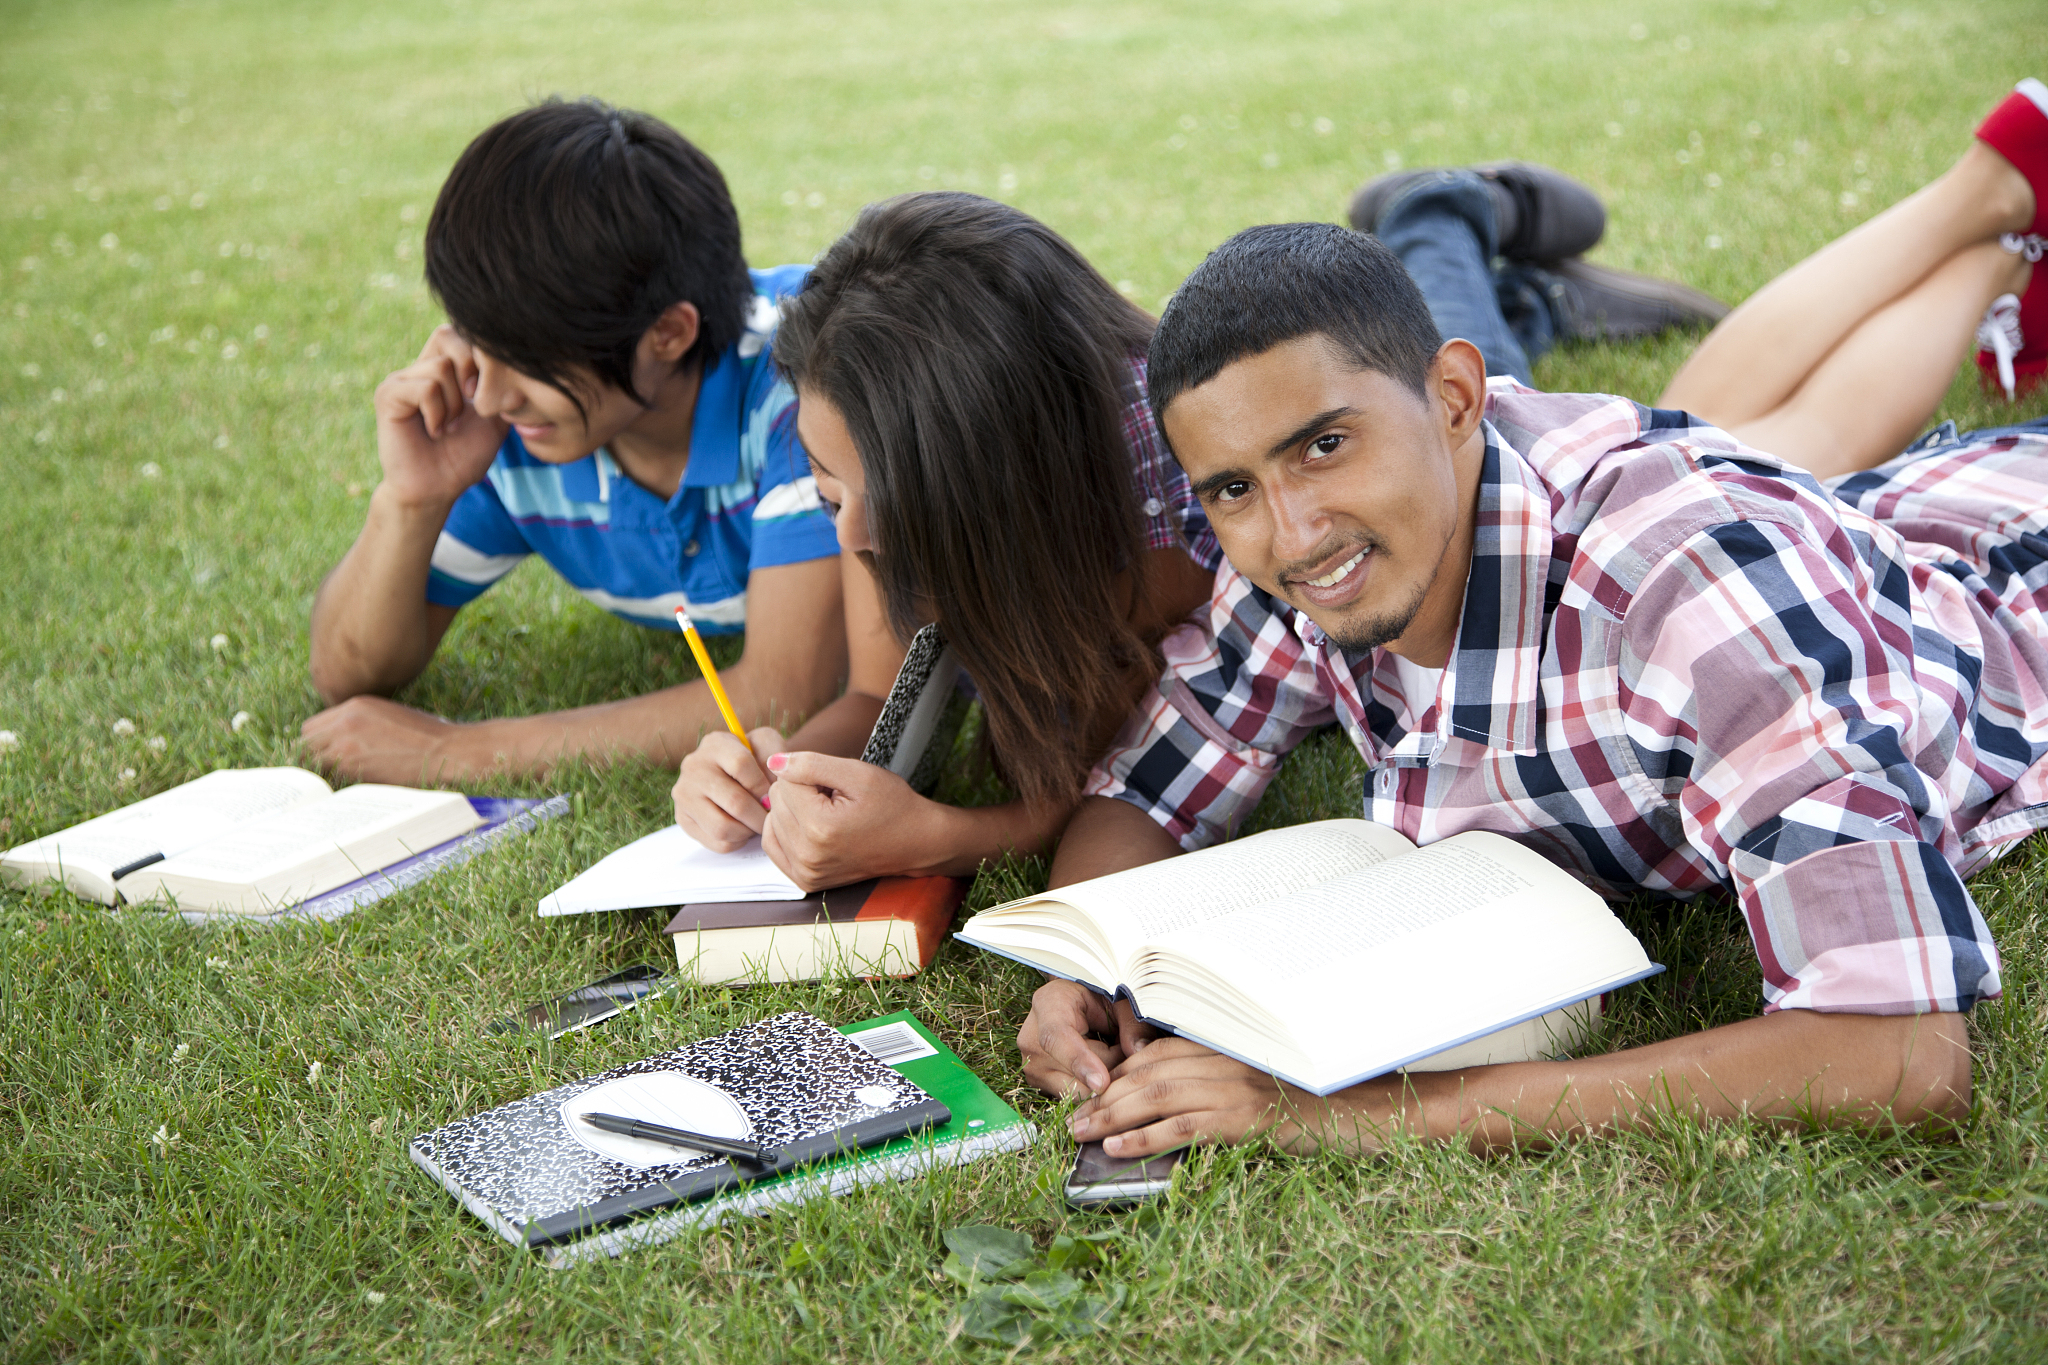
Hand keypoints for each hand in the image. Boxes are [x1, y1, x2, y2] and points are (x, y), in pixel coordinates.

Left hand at [301, 695, 492, 783]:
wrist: (446, 750)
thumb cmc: (427, 735)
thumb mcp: (388, 714)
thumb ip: (359, 722)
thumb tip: (339, 740)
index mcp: (354, 707)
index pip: (313, 726)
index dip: (318, 741)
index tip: (326, 752)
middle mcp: (345, 723)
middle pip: (306, 743)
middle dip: (315, 756)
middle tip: (328, 768)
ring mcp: (346, 746)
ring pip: (314, 762)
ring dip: (325, 772)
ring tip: (341, 778)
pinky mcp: (354, 769)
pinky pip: (331, 778)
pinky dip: (338, 783)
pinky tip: (353, 785)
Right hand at [372, 325, 508, 506]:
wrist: (438, 489)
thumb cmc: (464, 455)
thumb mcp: (496, 417)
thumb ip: (503, 385)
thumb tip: (513, 361)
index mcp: (444, 368)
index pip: (464, 333)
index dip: (483, 359)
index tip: (487, 399)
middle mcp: (419, 367)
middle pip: (450, 336)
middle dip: (471, 375)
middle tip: (468, 412)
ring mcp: (401, 379)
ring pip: (442, 366)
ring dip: (455, 404)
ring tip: (447, 427)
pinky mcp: (388, 394)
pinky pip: (426, 388)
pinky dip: (438, 414)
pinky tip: (433, 432)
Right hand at [673, 727, 784, 849]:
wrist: (733, 773)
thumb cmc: (756, 758)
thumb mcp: (768, 745)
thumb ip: (774, 756)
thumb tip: (771, 786)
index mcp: (715, 744)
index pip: (741, 765)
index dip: (763, 785)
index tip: (772, 795)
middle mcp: (693, 767)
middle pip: (734, 802)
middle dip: (761, 815)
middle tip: (770, 817)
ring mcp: (684, 795)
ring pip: (723, 827)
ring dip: (748, 831)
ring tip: (756, 823)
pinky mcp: (684, 819)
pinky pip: (717, 842)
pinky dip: (737, 841)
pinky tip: (742, 828)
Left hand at [758, 751, 944, 889]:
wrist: (916, 842)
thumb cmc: (892, 804)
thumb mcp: (858, 773)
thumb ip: (810, 763)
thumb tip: (772, 761)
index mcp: (819, 827)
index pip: (783, 780)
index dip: (810, 774)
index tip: (836, 785)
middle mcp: (808, 855)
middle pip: (776, 801)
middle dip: (801, 792)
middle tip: (835, 800)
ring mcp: (806, 872)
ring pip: (772, 821)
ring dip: (794, 811)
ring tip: (826, 813)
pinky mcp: (805, 881)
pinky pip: (773, 845)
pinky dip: (786, 830)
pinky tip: (809, 826)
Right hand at [1018, 978, 1159, 1097]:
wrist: (1077, 1001)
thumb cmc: (1098, 996)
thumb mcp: (1118, 1000)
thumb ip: (1131, 1022)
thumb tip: (1139, 1050)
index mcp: (1048, 1005)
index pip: (1056, 1038)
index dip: (1079, 1061)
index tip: (1101, 1083)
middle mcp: (1032, 1039)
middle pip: (1072, 1075)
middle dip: (1108, 1071)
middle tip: (1124, 1049)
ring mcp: (1033, 1066)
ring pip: (1077, 1092)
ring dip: (1103, 1081)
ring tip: (1112, 1054)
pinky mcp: (1041, 1085)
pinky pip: (1075, 1098)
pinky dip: (1094, 1089)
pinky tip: (1101, 1068)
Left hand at [1066, 1037, 1370, 1158]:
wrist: (1356, 1112)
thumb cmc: (1307, 1101)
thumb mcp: (1258, 1081)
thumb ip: (1218, 1079)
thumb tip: (1171, 1099)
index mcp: (1223, 1047)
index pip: (1156, 1055)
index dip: (1119, 1075)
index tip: (1091, 1094)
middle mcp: (1223, 1060)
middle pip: (1147, 1074)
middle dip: (1105, 1096)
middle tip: (1073, 1120)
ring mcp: (1232, 1087)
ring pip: (1156, 1097)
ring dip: (1112, 1116)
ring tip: (1082, 1134)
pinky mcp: (1242, 1118)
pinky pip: (1181, 1126)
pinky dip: (1144, 1139)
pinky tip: (1118, 1150)